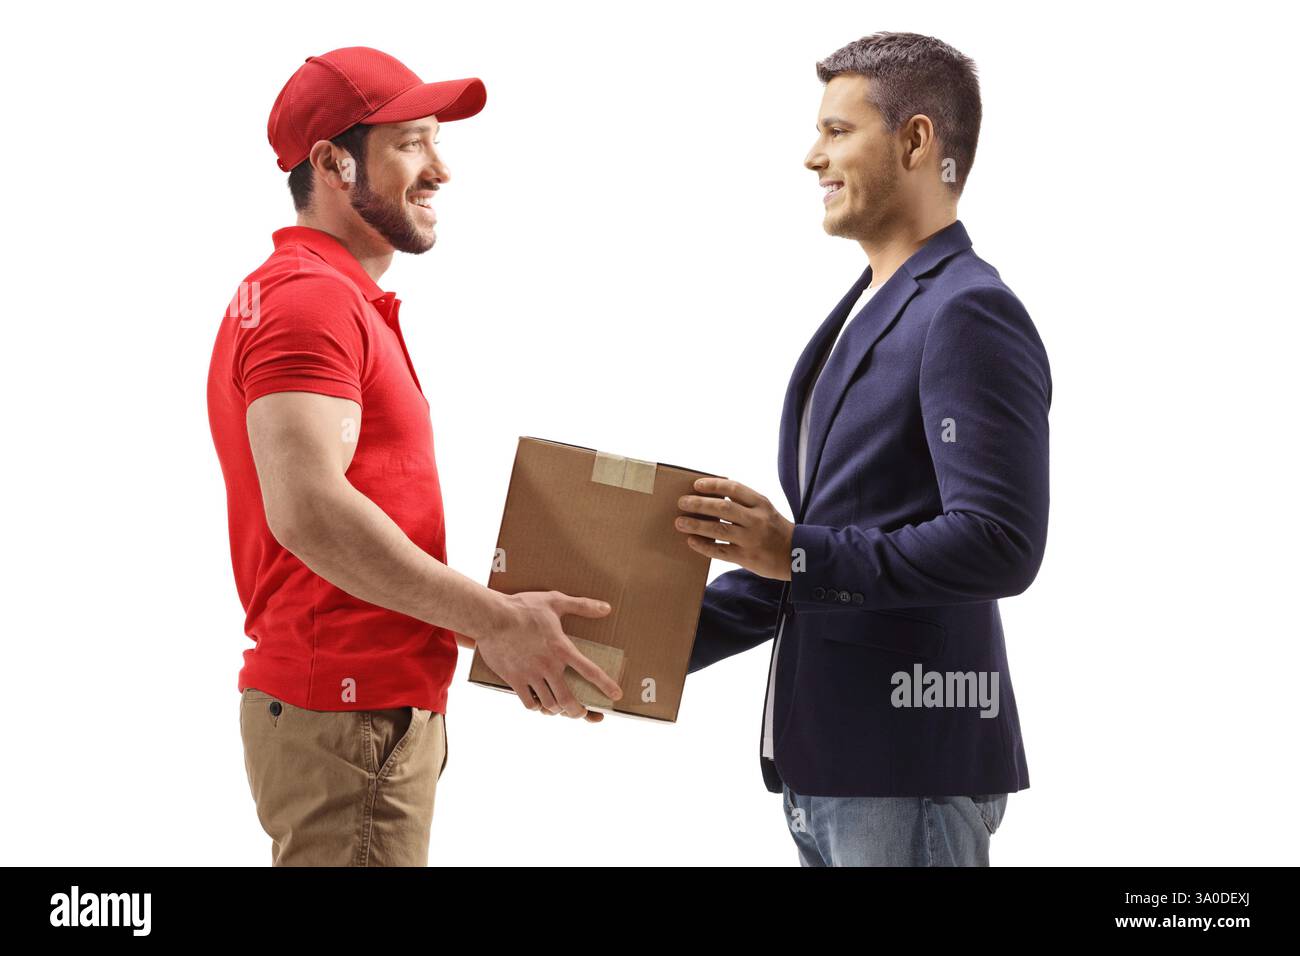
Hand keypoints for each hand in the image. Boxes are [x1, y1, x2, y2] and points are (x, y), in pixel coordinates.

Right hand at [476, 590, 622, 719]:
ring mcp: (531, 675)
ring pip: (549, 705)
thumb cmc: (523, 607)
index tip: (615, 696)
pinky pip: (528, 703)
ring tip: (560, 709)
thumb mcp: (555, 600)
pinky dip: (536, 707)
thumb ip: (582, 605)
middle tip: (582, 712)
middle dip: (578, 712)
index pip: (590, 671)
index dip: (606, 685)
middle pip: (569, 700)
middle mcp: (549, 666)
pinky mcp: (514, 680)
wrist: (491, 616)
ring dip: (557, 710)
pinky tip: (538, 704)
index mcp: (562, 648)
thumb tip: (606, 608)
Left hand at [675, 477, 794, 580]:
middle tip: (682, 502)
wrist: (795, 555)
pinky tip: (692, 541)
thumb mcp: (765, 509)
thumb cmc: (773, 529)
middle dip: (699, 504)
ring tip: (680, 522)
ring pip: (719, 529)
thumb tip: (710, 496)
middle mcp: (756, 519)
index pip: (734, 488)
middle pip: (723, 507)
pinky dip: (704, 546)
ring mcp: (751, 539)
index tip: (696, 485)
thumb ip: (743, 503)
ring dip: (696, 524)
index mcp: (761, 503)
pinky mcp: (747, 557)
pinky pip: (720, 551)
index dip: (713, 485)